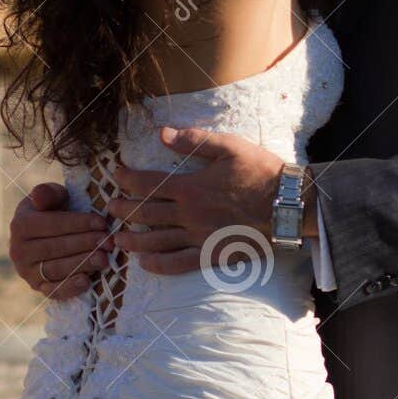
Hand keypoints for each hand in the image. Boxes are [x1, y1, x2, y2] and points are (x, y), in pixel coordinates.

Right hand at [9, 183, 112, 298]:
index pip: (50, 224)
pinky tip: (87, 281)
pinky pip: (53, 291)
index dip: (77, 224)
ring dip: (81, 264)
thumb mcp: (52, 197)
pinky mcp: (37, 288)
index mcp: (20, 224)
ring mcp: (26, 271)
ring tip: (104, 259)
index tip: (102, 223)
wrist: (47, 235)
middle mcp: (18, 250)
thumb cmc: (54, 211)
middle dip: (84, 244)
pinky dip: (69, 288)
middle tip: (108, 241)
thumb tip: (38, 198)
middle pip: (54, 248)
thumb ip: (47, 193)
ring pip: (55, 269)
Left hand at [106, 126, 285, 275]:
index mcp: (190, 187)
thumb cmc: (260, 173)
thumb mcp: (229, 147)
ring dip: (132, 240)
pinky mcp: (210, 254)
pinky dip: (158, 265)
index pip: (147, 183)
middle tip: (109, 208)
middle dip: (123, 209)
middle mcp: (188, 214)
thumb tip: (162, 133)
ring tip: (117, 239)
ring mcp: (198, 237)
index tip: (114, 175)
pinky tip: (145, 264)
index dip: (126, 179)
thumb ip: (194, 141)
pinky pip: (178, 263)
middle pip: (145, 213)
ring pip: (155, 241)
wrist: (287, 205)